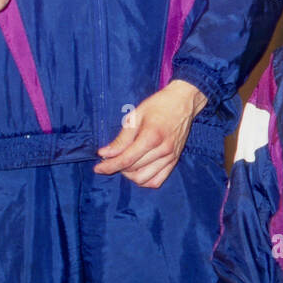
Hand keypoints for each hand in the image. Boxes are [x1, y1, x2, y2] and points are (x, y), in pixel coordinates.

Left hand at [94, 79, 208, 187]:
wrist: (184, 101)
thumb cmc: (159, 105)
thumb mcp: (136, 115)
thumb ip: (121, 138)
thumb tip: (104, 154)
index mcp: (152, 136)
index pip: (126, 159)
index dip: (109, 166)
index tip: (97, 168)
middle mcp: (163, 150)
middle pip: (133, 169)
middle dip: (117, 167)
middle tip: (111, 158)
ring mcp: (170, 157)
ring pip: (144, 179)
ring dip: (130, 175)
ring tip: (125, 163)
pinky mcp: (175, 160)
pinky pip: (157, 181)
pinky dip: (144, 180)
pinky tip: (138, 170)